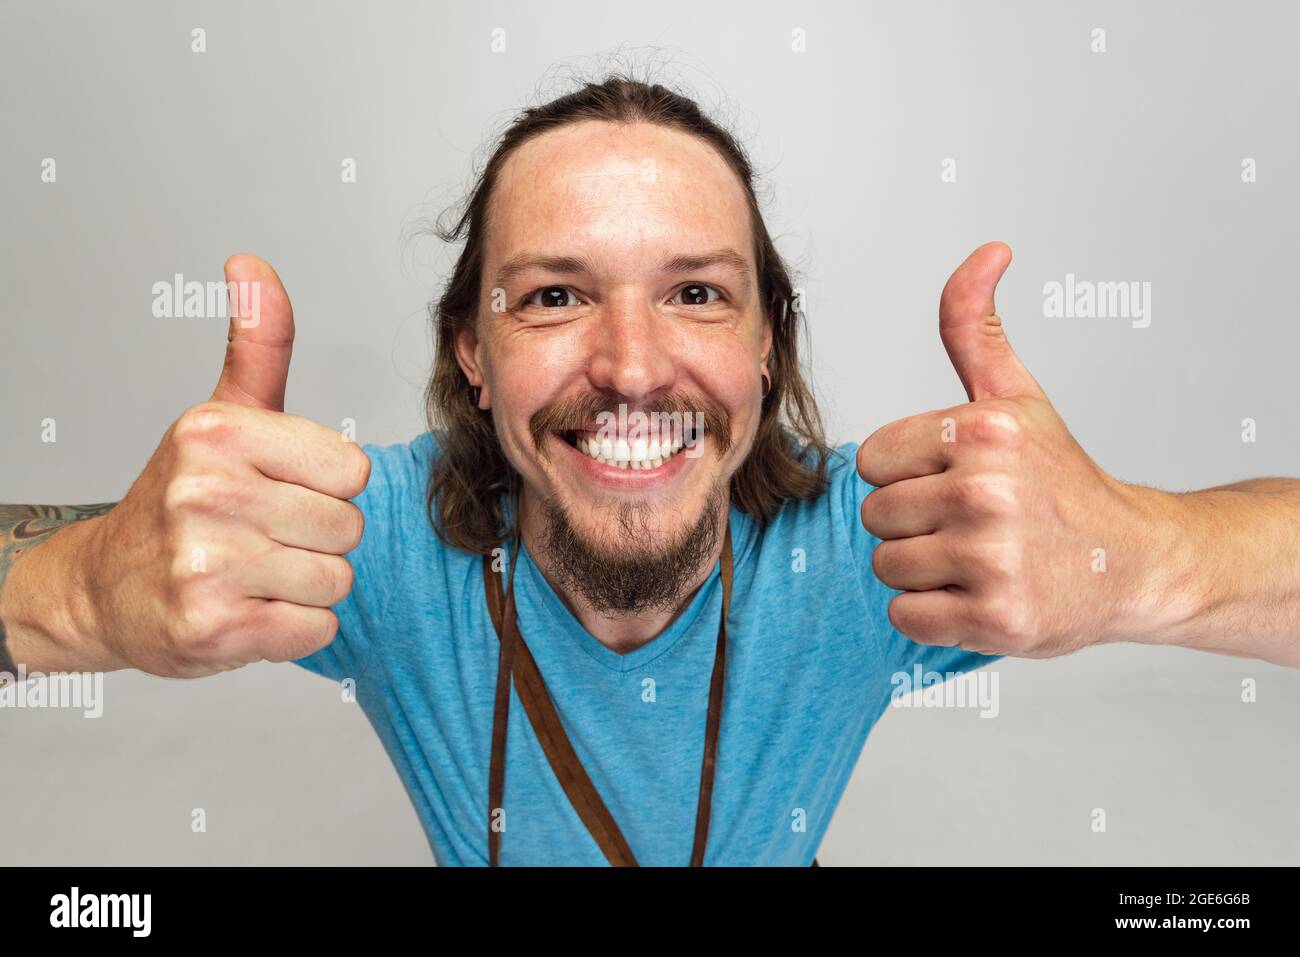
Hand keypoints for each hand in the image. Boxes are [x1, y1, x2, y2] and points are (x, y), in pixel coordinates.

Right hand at [77, 255, 369, 676]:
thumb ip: (257, 344)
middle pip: (348, 529)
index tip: (281, 489)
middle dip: (318, 539)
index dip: (328, 487)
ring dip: (306, 586)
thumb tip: (251, 264)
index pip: (353, 471)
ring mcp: (204, 565)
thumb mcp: (222, 415)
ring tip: (255, 573)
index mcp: (218, 433)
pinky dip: (293, 628)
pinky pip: (315, 628)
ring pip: (337, 580)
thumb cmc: (181, 497)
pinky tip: (248, 609)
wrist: (105, 586)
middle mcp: (206, 494)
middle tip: (263, 536)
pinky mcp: (210, 630)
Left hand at [857, 243, 1176, 657]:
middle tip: (971, 524)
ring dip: (921, 570)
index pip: (872, 461)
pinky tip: (978, 594)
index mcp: (983, 432)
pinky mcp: (995, 619)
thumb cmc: (1063, 479)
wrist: (1134, 561)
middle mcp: (986, 492)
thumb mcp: (1017, 395)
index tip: (952, 479)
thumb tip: (988, 250)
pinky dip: (931, 613)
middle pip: (876, 516)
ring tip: (976, 558)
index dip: (905, 474)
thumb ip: (975, 326)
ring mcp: (992, 560)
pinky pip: (904, 616)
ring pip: (887, 566)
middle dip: (913, 523)